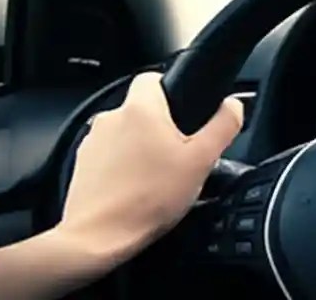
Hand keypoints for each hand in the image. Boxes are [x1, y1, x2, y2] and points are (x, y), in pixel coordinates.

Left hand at [58, 72, 243, 265]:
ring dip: (140, 147)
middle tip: (179, 154)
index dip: (173, 90)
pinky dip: (122, 167)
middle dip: (161, 127)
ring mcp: (91, 142)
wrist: (99, 237)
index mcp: (141, 109)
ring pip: (126, 133)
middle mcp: (110, 118)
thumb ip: (223, 126)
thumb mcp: (202, 161)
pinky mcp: (81, 165)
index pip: (154, 77)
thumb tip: (234, 105)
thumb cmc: (149, 199)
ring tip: (157, 177)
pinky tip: (136, 189)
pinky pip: (109, 156)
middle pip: (143, 109)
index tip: (186, 113)